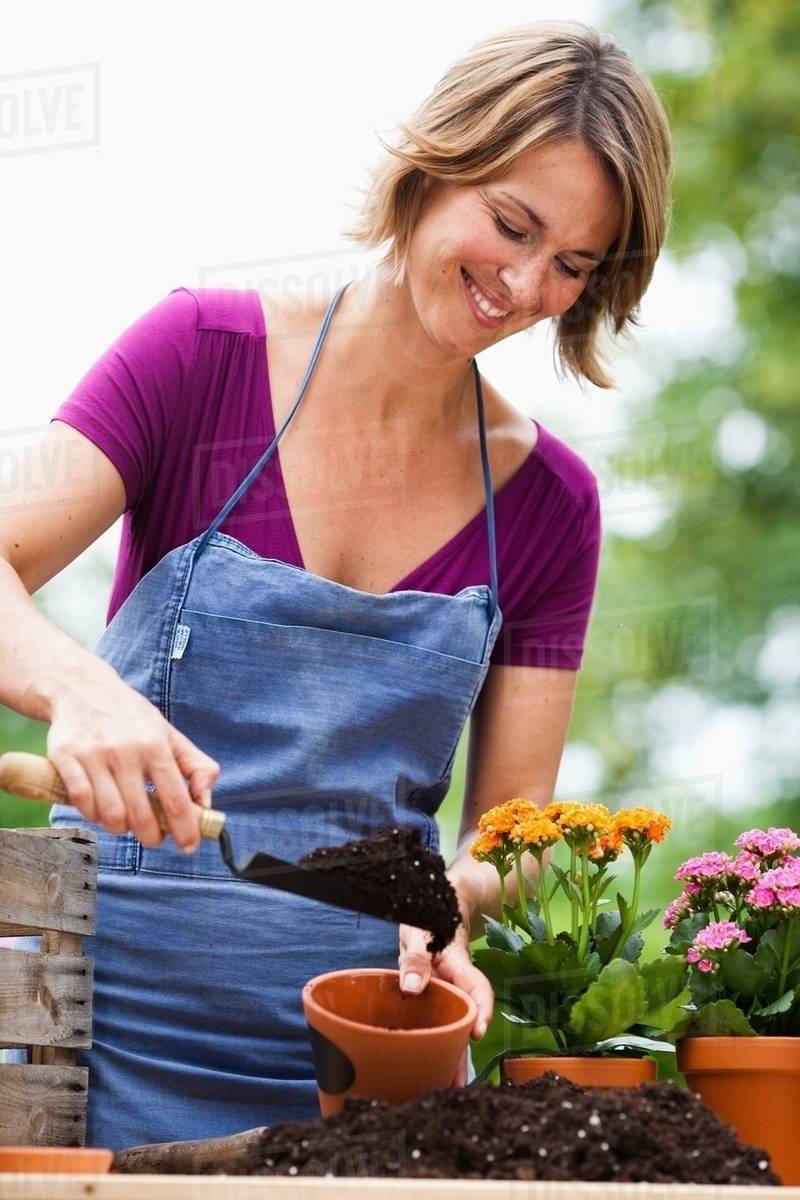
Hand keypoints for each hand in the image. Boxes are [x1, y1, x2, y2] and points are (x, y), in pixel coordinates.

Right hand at [45, 661, 219, 852]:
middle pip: (141, 814)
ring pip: (110, 814)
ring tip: (125, 821)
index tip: (189, 846)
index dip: (185, 830)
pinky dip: (93, 815)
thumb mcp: (169, 734)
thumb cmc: (131, 718)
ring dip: (121, 828)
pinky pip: (81, 803)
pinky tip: (101, 809)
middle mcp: (125, 750)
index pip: (175, 799)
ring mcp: (93, 754)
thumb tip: (205, 802)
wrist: (82, 688)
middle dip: (151, 836)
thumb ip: (196, 766)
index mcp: (155, 744)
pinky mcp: (65, 757)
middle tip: (153, 836)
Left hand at [398, 883, 493, 1086]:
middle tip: (457, 1086)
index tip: (478, 1033)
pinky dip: (433, 1040)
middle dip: (462, 1053)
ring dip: (448, 1053)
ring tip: (444, 1085)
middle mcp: (454, 984)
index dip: (481, 1010)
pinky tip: (425, 1061)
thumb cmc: (427, 916)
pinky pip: (435, 1020)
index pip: (477, 989)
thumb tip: (412, 990)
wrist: (434, 905)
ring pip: (450, 1025)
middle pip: (464, 1020)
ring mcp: (443, 992)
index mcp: (457, 965)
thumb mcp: (419, 930)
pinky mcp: (431, 998)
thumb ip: (416, 957)